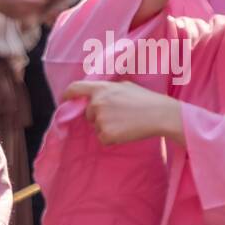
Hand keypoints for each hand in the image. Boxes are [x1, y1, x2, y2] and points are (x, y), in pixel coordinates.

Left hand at [61, 80, 183, 144]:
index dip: (68, 94)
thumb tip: (97, 95)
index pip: (76, 88)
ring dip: (107, 128)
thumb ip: (107, 90)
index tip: (65, 100)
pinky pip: (103, 138)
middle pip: (88, 114)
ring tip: (125, 123)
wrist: (159, 114)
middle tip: (119, 116)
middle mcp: (97, 103)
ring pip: (96, 127)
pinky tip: (126, 131)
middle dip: (98, 116)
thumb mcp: (125, 86)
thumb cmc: (146, 99)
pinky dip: (112, 138)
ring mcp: (100, 119)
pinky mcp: (106, 134)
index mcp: (101, 88)